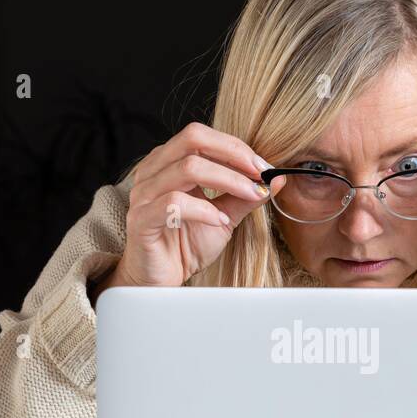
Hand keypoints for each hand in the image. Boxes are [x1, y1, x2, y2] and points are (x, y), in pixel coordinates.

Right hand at [110, 122, 286, 287]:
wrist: (162, 281)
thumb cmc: (185, 246)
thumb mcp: (223, 217)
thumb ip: (244, 197)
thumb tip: (276, 179)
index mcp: (168, 162)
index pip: (201, 136)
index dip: (235, 147)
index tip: (264, 167)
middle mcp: (152, 171)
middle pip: (193, 139)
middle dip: (233, 154)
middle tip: (259, 174)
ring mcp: (144, 194)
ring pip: (187, 169)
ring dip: (227, 180)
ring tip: (249, 196)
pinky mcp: (141, 220)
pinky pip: (173, 204)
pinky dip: (203, 210)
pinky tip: (219, 221)